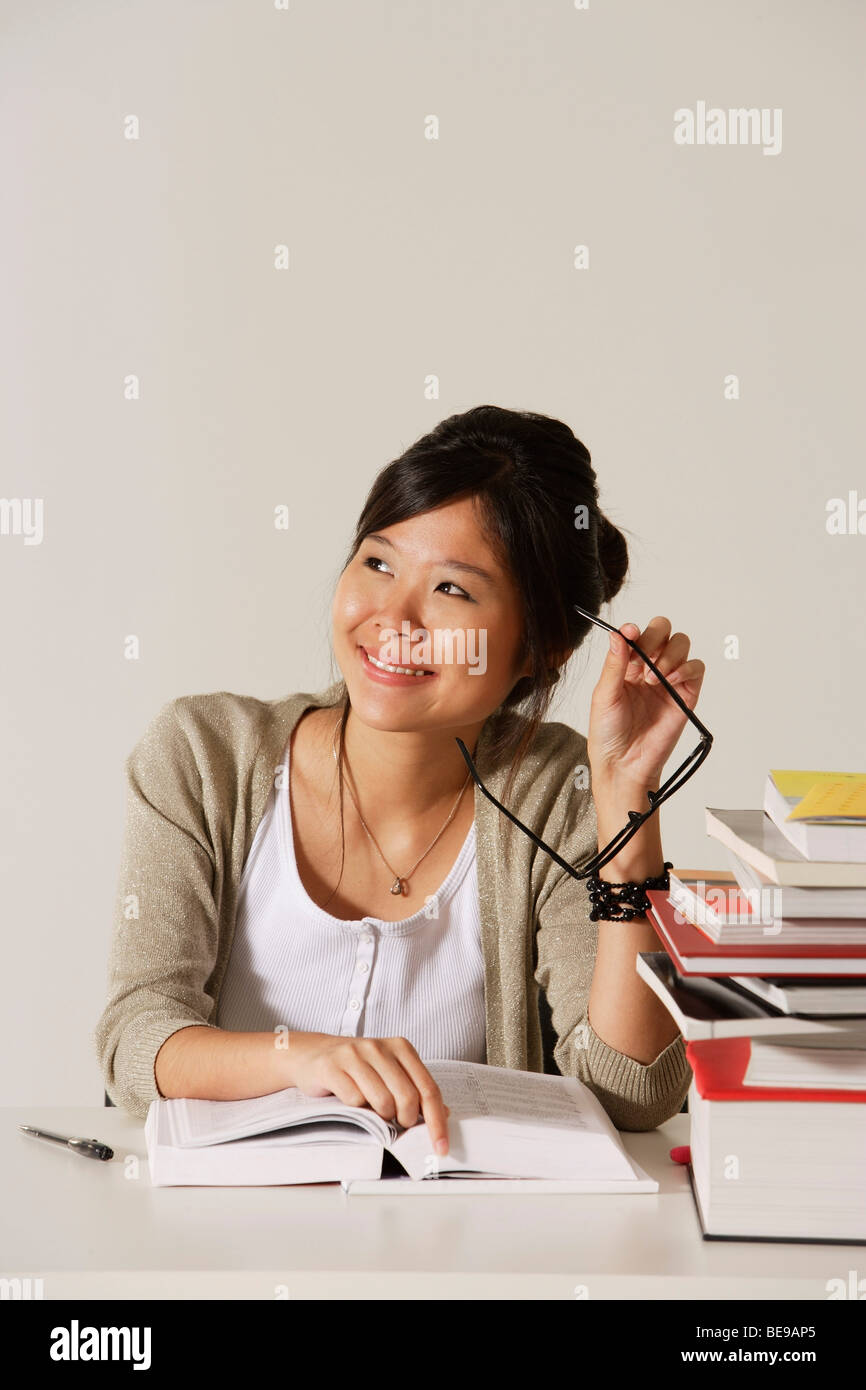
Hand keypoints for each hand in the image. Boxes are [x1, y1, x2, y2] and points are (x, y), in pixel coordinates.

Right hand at [286, 1032, 450, 1153]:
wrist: (313, 1054)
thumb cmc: (357, 1068)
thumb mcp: (389, 1072)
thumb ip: (414, 1088)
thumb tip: (443, 1114)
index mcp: (401, 1047)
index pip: (428, 1088)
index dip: (437, 1121)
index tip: (441, 1146)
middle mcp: (379, 1047)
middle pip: (408, 1098)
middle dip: (406, 1121)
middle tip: (398, 1124)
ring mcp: (354, 1055)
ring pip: (382, 1101)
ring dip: (380, 1116)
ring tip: (372, 1109)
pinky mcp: (332, 1067)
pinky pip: (354, 1100)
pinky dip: (356, 1110)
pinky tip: (350, 1101)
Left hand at [587, 616, 704, 788]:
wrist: (624, 763)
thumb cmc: (608, 733)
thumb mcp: (604, 695)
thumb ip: (614, 663)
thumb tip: (620, 633)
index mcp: (627, 665)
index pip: (637, 633)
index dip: (635, 630)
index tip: (630, 634)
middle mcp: (649, 668)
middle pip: (663, 631)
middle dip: (654, 637)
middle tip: (644, 660)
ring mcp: (669, 680)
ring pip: (681, 644)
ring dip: (669, 654)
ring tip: (653, 678)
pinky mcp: (685, 695)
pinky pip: (696, 669)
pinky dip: (686, 668)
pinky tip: (669, 681)